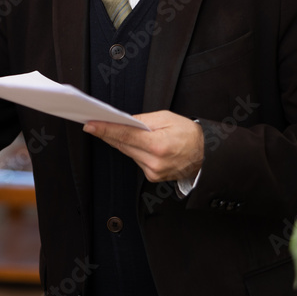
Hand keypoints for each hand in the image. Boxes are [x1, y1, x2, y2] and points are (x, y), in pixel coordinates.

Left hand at [84, 110, 203, 182]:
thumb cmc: (189, 134)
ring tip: (110, 129)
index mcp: (159, 145)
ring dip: (119, 141)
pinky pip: (135, 159)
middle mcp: (155, 162)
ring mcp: (153, 172)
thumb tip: (124, 121)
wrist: (205, 155)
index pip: (125, 135)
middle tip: (93, 123)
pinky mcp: (153, 177)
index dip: (105, 129)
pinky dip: (132, 150)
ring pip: (127, 153)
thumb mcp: (167, 118)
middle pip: (123, 145)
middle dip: (107, 133)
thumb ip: (143, 120)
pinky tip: (132, 142)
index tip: (90, 125)